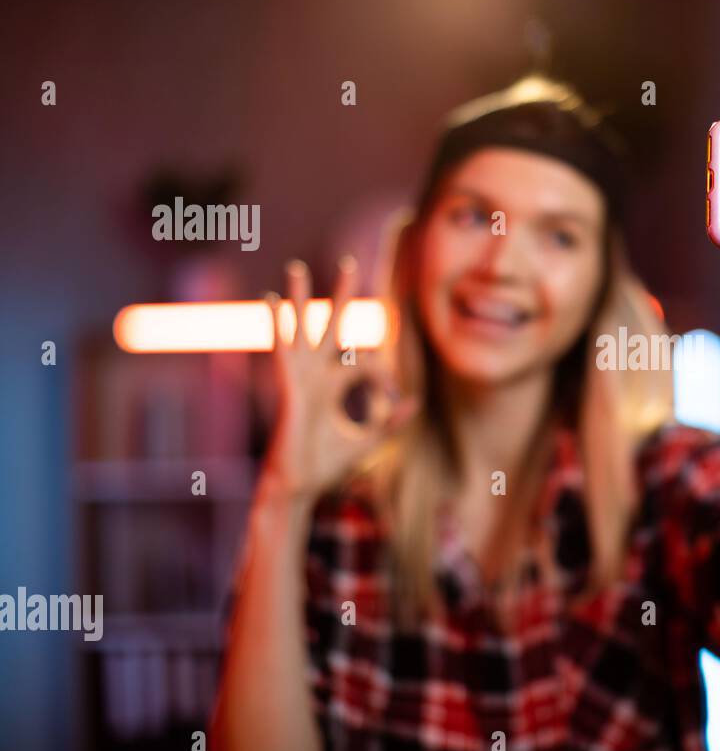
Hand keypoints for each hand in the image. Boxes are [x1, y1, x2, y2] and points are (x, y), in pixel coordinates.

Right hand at [259, 257, 417, 501]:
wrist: (300, 486)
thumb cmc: (327, 467)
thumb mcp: (369, 441)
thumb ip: (390, 422)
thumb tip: (415, 403)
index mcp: (333, 386)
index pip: (364, 362)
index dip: (383, 373)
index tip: (394, 395)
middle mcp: (317, 375)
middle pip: (332, 326)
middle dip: (342, 296)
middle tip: (350, 264)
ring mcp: (301, 378)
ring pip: (302, 329)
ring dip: (299, 298)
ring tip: (297, 267)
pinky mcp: (290, 387)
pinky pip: (283, 350)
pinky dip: (278, 325)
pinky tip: (273, 300)